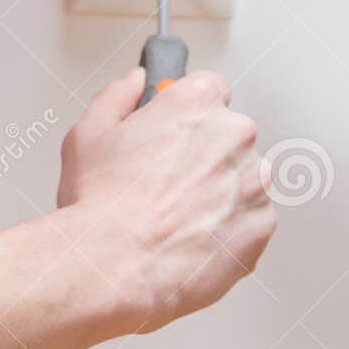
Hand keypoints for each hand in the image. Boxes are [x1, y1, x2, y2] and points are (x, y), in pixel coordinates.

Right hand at [57, 66, 275, 330]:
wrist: (113, 265)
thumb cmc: (99, 204)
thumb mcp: (87, 134)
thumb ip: (117, 97)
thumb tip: (134, 84)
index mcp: (195, 103)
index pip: (210, 89)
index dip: (188, 114)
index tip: (175, 131)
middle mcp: (233, 135)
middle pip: (229, 136)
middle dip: (203, 155)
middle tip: (163, 182)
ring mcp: (253, 182)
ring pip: (242, 180)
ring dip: (219, 193)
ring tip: (174, 217)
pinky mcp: (261, 225)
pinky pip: (250, 221)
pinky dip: (228, 230)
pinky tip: (190, 238)